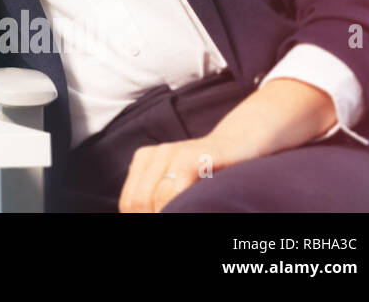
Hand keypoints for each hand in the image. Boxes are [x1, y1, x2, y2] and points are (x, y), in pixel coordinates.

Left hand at [117, 134, 250, 211]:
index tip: (152, 224)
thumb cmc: (211, 171)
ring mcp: (171, 153)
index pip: (129, 200)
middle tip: (168, 222)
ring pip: (155, 197)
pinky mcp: (192, 157)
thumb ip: (160, 195)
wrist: (239, 144)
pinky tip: (191, 211)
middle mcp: (153, 155)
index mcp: (143, 160)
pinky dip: (179, 207)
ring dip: (165, 214)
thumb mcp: (177, 182)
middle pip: (139, 200)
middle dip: (151, 217)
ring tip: (181, 216)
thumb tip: (149, 214)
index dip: (138, 217)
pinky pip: (176, 188)